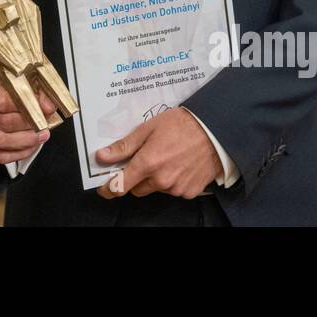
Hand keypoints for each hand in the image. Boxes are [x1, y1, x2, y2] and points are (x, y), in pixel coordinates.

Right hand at [0, 76, 53, 164]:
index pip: (3, 102)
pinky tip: (28, 147)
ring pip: (0, 141)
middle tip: (44, 129)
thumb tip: (48, 107)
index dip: (25, 110)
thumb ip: (41, 96)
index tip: (43, 113)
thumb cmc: (19, 97)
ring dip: (24, 143)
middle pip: (4, 122)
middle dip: (28, 128)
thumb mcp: (31, 89)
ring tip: (39, 138)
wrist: (10, 107)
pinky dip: (17, 154)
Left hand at [95, 108, 220, 199]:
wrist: (214, 130)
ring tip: (167, 158)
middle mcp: (161, 180)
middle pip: (138, 189)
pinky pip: (173, 191)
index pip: (120, 186)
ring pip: (156, 189)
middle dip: (136, 178)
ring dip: (156, 179)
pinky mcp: (189, 192)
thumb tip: (101, 156)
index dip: (109, 188)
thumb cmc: (181, 125)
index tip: (104, 188)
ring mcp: (176, 188)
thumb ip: (124, 146)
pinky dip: (172, 181)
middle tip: (144, 160)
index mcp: (148, 164)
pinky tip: (179, 165)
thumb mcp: (148, 129)